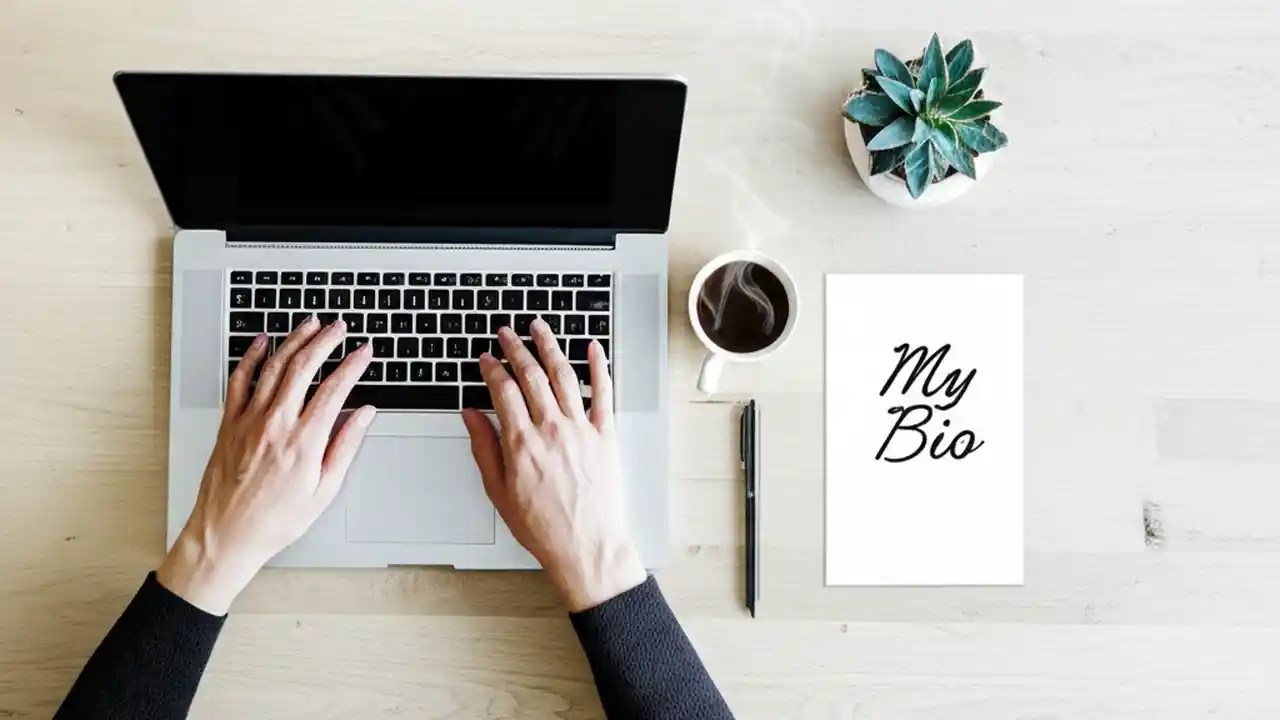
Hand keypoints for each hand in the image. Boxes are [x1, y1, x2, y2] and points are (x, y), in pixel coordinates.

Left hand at [157, 317, 374, 613]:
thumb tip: (363, 415)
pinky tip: (263, 343)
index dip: (352, 365)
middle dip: (325, 340)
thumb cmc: (274, 521)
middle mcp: (275, 424)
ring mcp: (249, 420)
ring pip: (274, 366)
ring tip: (310, 325)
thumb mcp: (324, 491)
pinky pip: (240, 380)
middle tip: (339, 328)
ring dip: (294, 340)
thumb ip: (345, 446)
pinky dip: (252, 356)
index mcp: (304, 442)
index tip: (363, 352)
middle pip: (304, 366)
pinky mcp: (229, 423)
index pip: (334, 389)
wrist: (225, 535)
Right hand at [462, 320, 645, 611]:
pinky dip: (599, 366)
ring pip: (564, 375)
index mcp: (521, 443)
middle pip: (531, 375)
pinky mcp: (605, 435)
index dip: (492, 368)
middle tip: (507, 333)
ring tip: (539, 328)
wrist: (586, 547)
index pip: (502, 390)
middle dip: (516, 348)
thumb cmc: (543, 526)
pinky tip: (593, 348)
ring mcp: (581, 430)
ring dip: (550, 347)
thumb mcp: (499, 491)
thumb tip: (471, 415)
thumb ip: (484, 448)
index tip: (486, 358)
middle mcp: (551, 429)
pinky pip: (603, 393)